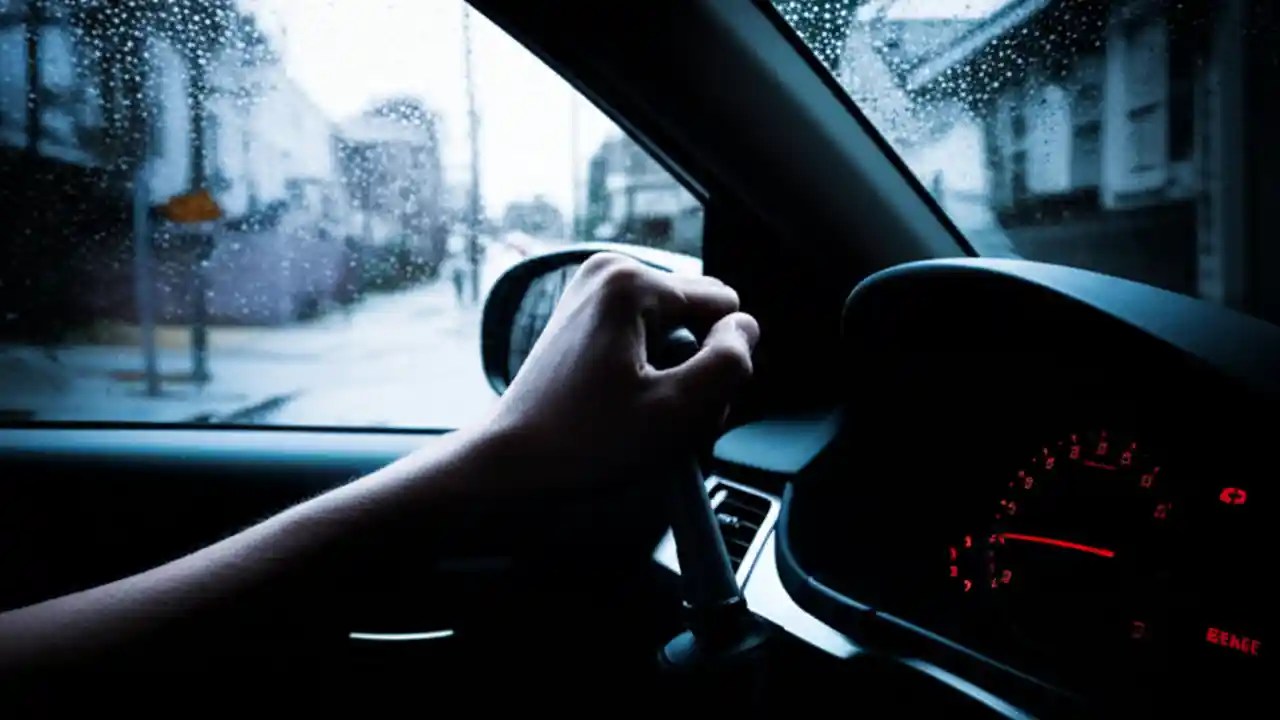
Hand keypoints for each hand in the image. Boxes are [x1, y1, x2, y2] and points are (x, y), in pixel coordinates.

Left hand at [488, 252, 759, 484]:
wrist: (513, 467)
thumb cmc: (585, 443)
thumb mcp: (678, 410)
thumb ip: (731, 362)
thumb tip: (745, 328)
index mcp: (630, 281)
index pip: (725, 306)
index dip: (719, 361)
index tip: (682, 401)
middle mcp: (609, 273)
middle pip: (699, 318)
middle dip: (695, 370)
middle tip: (662, 418)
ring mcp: (592, 295)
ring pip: (675, 334)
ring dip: (674, 381)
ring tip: (642, 420)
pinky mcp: (585, 320)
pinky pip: (645, 342)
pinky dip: (648, 378)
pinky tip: (626, 412)